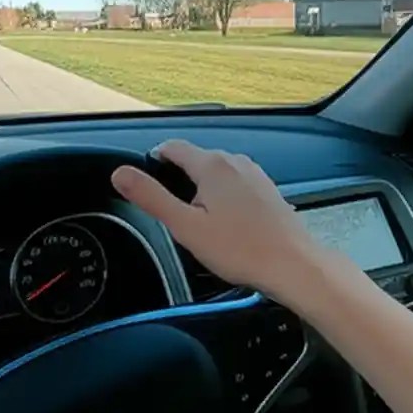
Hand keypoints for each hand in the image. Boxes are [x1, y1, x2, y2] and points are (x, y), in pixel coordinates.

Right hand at [111, 140, 322, 300]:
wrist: (292, 265)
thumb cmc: (241, 250)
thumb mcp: (185, 226)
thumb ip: (151, 197)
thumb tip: (121, 173)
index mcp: (212, 165)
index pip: (172, 147)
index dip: (154, 160)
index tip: (145, 179)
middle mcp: (235, 162)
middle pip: (195, 160)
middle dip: (179, 180)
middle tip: (172, 213)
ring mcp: (254, 175)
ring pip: (217, 173)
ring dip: (203, 191)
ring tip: (199, 223)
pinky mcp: (266, 190)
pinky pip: (236, 186)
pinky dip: (224, 199)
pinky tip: (226, 226)